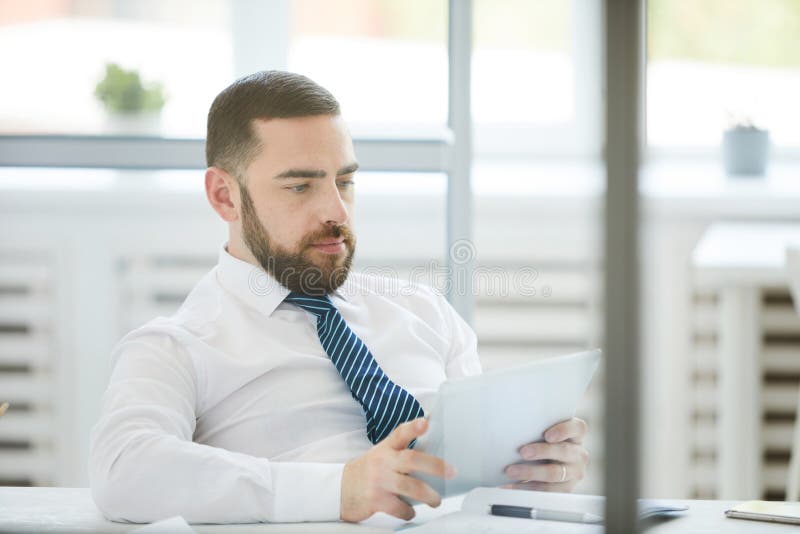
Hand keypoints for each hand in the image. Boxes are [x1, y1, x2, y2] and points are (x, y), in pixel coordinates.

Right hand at [340, 418, 456, 521]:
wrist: (340, 489)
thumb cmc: (369, 470)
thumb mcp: (382, 454)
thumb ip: (402, 449)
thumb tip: (432, 438)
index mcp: (386, 448)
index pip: (400, 433)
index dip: (414, 427)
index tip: (425, 422)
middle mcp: (383, 462)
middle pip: (412, 459)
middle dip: (435, 466)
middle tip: (452, 472)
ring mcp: (379, 481)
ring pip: (410, 486)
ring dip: (428, 495)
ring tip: (436, 500)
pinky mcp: (376, 500)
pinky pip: (399, 507)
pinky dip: (408, 512)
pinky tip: (410, 511)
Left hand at [502, 417, 588, 492]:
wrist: (552, 465)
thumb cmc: (545, 443)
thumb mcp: (546, 433)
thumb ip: (538, 429)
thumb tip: (514, 427)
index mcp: (576, 436)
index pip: (577, 428)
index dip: (564, 430)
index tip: (547, 435)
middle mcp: (579, 454)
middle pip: (564, 451)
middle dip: (541, 451)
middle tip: (523, 452)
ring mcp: (574, 473)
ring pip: (555, 473)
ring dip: (531, 472)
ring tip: (512, 471)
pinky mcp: (565, 489)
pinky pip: (547, 490)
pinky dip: (528, 488)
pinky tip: (514, 485)